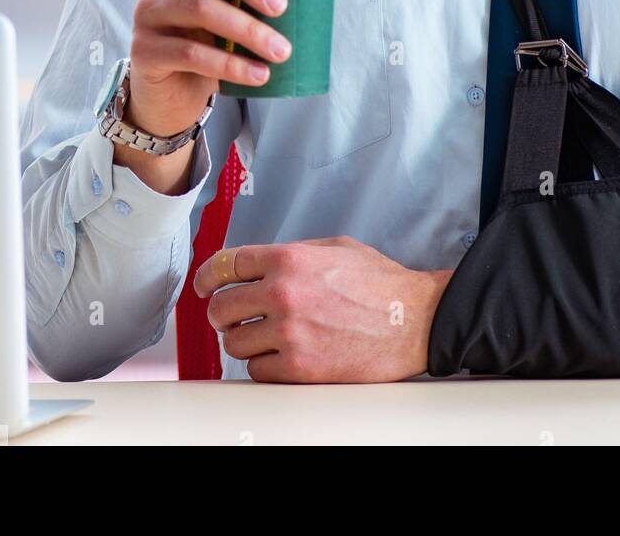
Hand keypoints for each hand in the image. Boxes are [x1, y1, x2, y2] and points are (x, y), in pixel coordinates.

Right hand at [130, 0, 346, 137]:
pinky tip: (260, 76)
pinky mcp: (146, 52)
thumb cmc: (216, 34)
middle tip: (283, 5)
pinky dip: (231, 66)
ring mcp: (147, 13)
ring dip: (248, 31)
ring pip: (200, 10)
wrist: (175, 91)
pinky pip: (191, 54)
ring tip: (282, 50)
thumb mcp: (237, 2)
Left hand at [193, 236, 452, 382]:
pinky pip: (256, 371)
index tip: (204, 286)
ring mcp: (289, 333)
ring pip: (234, 343)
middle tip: (232, 317)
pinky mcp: (299, 368)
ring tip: (265, 338)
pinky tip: (283, 356)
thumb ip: (292, 253)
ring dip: (244, 342)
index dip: (208, 276)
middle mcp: (283, 294)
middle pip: (221, 307)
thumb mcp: (334, 248)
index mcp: (289, 259)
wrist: (415, 320)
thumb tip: (256, 265)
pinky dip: (264, 366)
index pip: (225, 265)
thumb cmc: (380, 284)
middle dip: (223, 313)